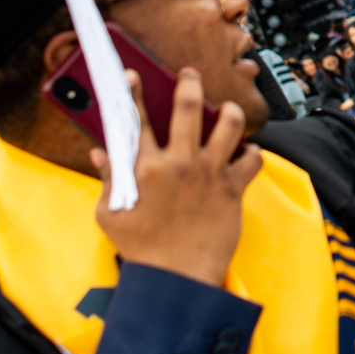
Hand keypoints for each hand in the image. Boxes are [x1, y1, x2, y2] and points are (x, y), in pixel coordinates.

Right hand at [92, 68, 261, 286]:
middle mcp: (180, 164)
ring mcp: (210, 174)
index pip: (137, 118)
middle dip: (189, 83)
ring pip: (229, 125)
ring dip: (229, 112)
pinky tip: (244, 153)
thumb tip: (101, 153)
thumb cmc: (142, 249)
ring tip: (226, 112)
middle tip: (189, 75)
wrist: (176, 279)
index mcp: (145, 168)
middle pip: (188, 107)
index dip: (134, 91)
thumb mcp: (110, 215)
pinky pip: (253, 158)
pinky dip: (251, 152)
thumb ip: (108, 179)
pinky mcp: (232, 189)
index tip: (134, 74)